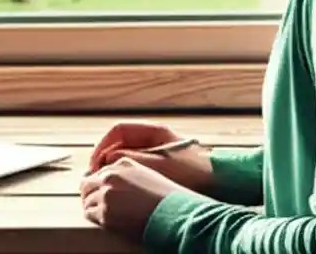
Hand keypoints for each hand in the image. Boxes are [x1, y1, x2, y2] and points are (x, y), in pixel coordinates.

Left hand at [80, 156, 188, 240]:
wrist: (174, 213)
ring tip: (103, 213)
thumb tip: (111, 182)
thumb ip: (126, 173)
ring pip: (86, 200)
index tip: (95, 190)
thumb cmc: (166, 198)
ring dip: (92, 206)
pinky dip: (95, 217)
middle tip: (93, 202)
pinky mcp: (106, 213)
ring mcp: (106, 194)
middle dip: (89, 193)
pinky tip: (105, 220)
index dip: (95, 183)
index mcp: (121, 164)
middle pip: (86, 184)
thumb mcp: (146, 174)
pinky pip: (89, 214)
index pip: (97, 171)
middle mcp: (111, 176)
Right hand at [87, 120, 213, 194]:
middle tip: (97, 173)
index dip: (102, 144)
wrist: (220, 182)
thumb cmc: (191, 172)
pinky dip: (128, 171)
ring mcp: (159, 151)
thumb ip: (129, 158)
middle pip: (121, 142)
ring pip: (128, 154)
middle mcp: (155, 138)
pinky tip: (126, 184)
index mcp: (153, 131)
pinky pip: (137, 164)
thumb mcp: (156, 164)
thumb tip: (107, 158)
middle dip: (106, 156)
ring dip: (115, 165)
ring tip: (108, 180)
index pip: (117, 130)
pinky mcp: (163, 165)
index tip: (95, 162)